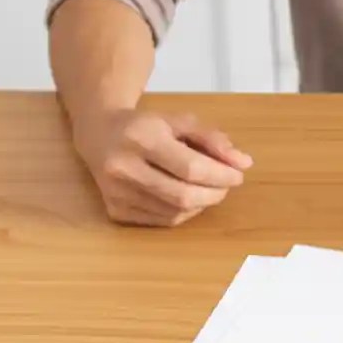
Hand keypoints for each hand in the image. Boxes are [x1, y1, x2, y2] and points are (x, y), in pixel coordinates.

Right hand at [73, 110, 252, 226]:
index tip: (238, 174)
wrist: (98, 133)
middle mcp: (123, 168)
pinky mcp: (115, 210)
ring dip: (201, 204)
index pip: (191, 168)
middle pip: (183, 195)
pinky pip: (161, 220)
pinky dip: (184, 212)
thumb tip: (243, 163)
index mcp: (141, 138)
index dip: (221, 175)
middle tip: (226, 186)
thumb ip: (213, 140)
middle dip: (214, 194)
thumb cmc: (146, 126)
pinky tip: (188, 198)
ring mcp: (116, 193)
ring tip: (209, 189)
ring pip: (174, 212)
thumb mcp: (180, 121)